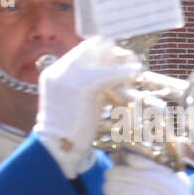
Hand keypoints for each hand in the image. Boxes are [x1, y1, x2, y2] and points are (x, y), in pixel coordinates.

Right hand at [35, 37, 140, 178]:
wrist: (55, 147)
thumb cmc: (71, 131)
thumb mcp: (77, 102)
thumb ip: (89, 87)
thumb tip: (112, 78)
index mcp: (57, 72)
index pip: (84, 49)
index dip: (105, 51)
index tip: (123, 59)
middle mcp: (61, 69)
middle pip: (94, 47)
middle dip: (116, 52)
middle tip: (133, 61)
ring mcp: (68, 76)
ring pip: (102, 57)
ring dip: (123, 60)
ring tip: (138, 69)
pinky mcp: (82, 86)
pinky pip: (108, 74)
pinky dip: (124, 72)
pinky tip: (135, 73)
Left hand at [101, 159, 193, 194]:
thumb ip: (152, 177)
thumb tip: (126, 156)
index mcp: (179, 186)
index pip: (155, 168)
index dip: (136, 162)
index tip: (120, 160)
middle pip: (146, 180)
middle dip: (122, 174)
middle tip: (107, 176)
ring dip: (119, 190)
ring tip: (106, 189)